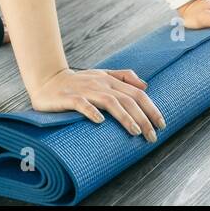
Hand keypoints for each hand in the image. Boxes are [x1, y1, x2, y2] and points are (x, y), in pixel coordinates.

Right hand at [29, 67, 166, 141]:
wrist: (47, 79)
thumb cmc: (78, 81)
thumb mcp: (102, 74)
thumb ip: (123, 76)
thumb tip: (146, 86)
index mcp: (110, 80)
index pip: (137, 93)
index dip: (151, 108)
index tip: (162, 125)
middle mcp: (101, 83)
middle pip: (127, 99)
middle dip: (143, 118)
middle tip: (153, 136)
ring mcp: (85, 90)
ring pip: (110, 101)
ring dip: (125, 117)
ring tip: (136, 131)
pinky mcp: (69, 98)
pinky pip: (81, 104)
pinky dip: (91, 111)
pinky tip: (100, 122)